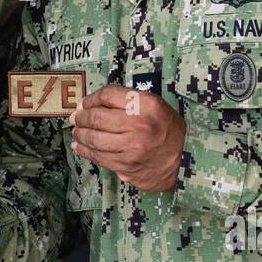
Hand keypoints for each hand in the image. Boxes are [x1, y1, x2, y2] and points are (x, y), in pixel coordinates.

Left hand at [69, 84, 184, 192]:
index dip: (90, 98)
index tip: (84, 103)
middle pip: (96, 117)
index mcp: (146, 105)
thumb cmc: (167, 129)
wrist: (185, 160)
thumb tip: (92, 103)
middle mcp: (138, 125)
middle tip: (76, 118)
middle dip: (81, 117)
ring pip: (94, 138)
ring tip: (77, 131)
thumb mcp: (154, 105)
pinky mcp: (126, 166)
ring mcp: (131, 148)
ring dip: (80, 134)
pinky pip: (98, 157)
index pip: (107, 95)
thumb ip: (126, 100)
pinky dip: (85, 150)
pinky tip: (80, 146)